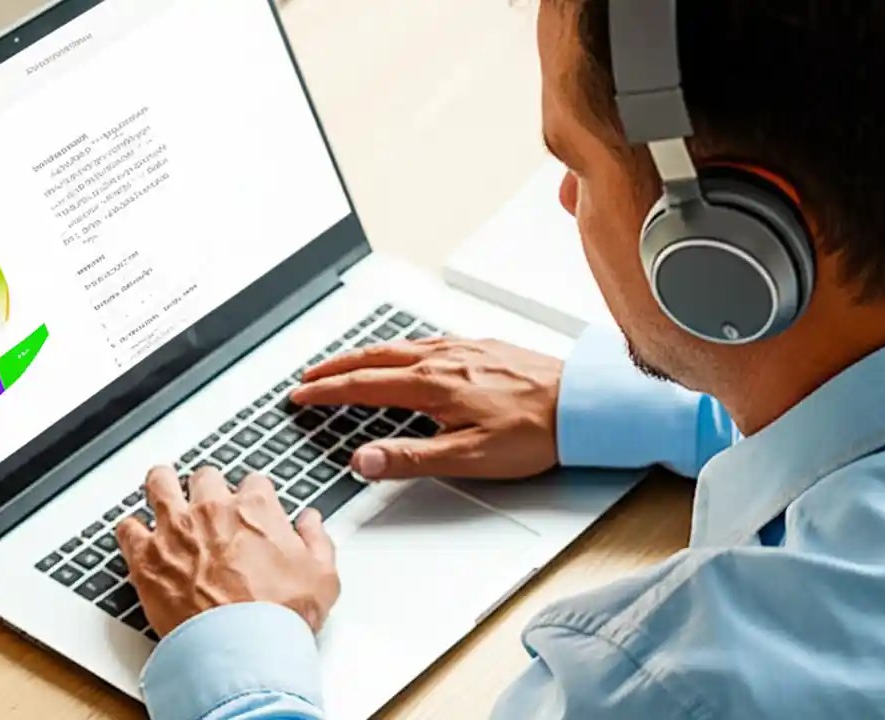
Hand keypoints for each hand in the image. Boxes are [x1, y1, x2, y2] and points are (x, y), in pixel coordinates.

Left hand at [116, 466, 339, 636]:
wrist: (242, 649)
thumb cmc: (281, 616)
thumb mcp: (323, 576)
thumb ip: (317, 540)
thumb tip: (311, 522)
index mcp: (256, 509)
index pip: (254, 482)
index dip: (253, 494)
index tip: (251, 506)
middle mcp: (213, 510)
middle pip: (205, 477)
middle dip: (207, 485)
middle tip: (207, 498)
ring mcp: (176, 530)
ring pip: (159, 484)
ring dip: (162, 484)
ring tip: (162, 486)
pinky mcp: (147, 557)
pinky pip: (127, 528)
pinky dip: (130, 530)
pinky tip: (135, 533)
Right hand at [291, 337, 562, 479]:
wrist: (583, 405)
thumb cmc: (534, 432)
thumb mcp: (469, 457)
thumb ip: (410, 458)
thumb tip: (363, 459)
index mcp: (432, 386)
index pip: (364, 386)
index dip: (326, 391)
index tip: (301, 394)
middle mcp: (443, 359)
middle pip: (374, 358)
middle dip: (336, 366)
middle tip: (309, 374)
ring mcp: (463, 349)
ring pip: (400, 346)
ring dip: (365, 354)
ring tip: (346, 362)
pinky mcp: (483, 347)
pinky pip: (427, 341)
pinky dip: (400, 347)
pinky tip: (407, 353)